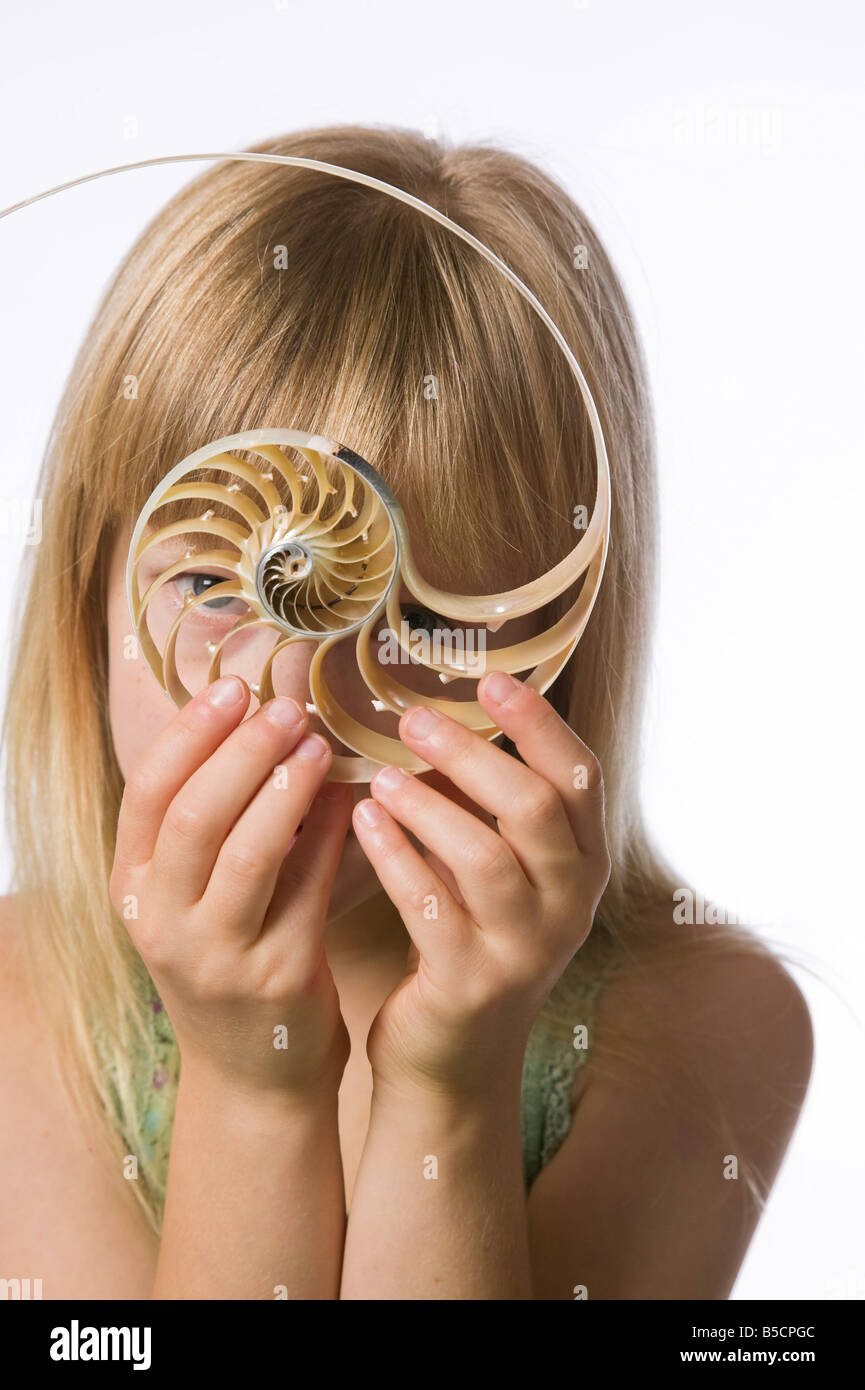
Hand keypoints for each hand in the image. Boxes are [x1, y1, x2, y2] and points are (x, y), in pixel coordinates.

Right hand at [109, 676, 353, 1101]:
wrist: (255, 1070)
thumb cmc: (231, 956)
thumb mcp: (194, 894)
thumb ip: (215, 820)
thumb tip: (265, 717)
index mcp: (133, 886)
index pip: (147, 792)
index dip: (191, 733)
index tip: (234, 687)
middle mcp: (160, 921)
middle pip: (194, 815)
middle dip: (243, 751)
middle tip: (286, 708)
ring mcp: (216, 955)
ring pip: (248, 852)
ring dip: (286, 788)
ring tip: (319, 745)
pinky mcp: (276, 978)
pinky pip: (308, 889)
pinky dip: (332, 837)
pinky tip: (353, 802)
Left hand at [351, 671, 611, 1101]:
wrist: (454, 1056)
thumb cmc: (468, 934)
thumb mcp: (495, 866)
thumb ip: (485, 802)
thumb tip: (437, 709)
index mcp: (583, 862)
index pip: (581, 777)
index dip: (540, 724)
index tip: (490, 679)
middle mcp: (568, 903)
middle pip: (535, 808)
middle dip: (471, 756)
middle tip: (410, 720)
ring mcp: (525, 948)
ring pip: (484, 858)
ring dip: (426, 806)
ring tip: (377, 777)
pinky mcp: (471, 983)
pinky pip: (431, 908)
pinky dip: (395, 857)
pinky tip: (361, 822)